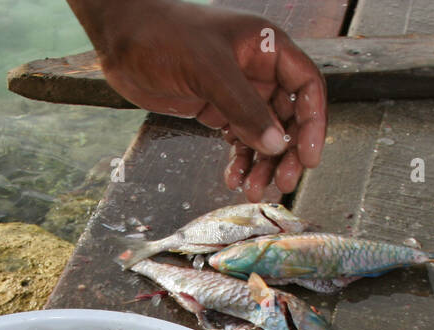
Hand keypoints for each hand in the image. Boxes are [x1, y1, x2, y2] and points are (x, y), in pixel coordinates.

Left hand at [67, 0, 325, 199]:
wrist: (121, 39)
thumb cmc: (164, 36)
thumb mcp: (209, 70)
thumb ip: (244, 107)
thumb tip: (277, 144)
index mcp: (266, 48)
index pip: (307, 86)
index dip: (313, 123)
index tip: (309, 157)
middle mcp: (257, 69)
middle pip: (287, 116)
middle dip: (287, 151)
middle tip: (282, 183)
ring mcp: (236, 90)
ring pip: (262, 132)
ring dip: (262, 162)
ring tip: (253, 190)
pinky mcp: (215, 107)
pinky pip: (238, 137)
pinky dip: (239, 159)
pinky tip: (233, 178)